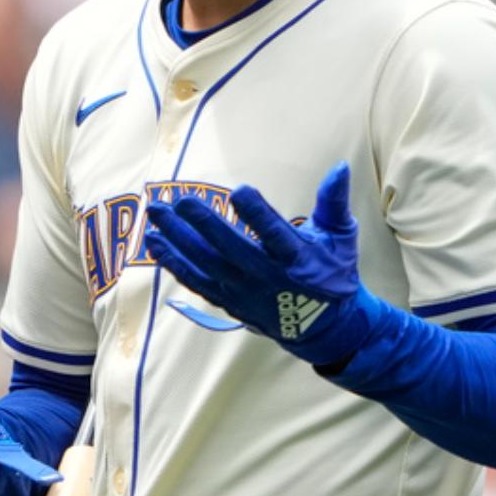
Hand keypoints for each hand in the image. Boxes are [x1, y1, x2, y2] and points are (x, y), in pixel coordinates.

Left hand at [144, 162, 375, 365]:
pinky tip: (154, 242)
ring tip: (155, 214)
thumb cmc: (332, 273)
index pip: (275, 234)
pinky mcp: (230, 301)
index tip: (239, 191)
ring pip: (206, 265)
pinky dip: (174, 263)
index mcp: (298, 259)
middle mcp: (268, 278)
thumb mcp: (340, 237)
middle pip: (231, 250)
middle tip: (180, 201)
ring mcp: (245, 292)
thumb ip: (334, 202)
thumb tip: (340, 167)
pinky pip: (196, 282)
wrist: (324, 328)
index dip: (257, 214)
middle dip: (204, 225)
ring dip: (178, 239)